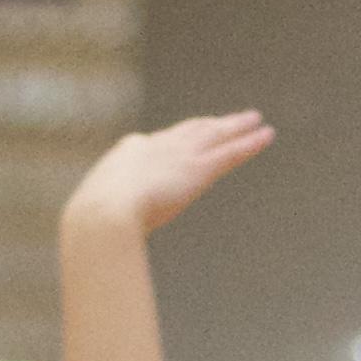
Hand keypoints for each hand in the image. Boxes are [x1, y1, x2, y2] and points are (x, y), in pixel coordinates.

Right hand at [67, 110, 275, 234]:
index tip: (185, 138)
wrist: (104, 215)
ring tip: (255, 119)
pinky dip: (251, 143)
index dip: (173, 141)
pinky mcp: (198, 169)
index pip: (156, 142)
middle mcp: (157, 147)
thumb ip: (103, 221)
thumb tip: (94, 241)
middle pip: (190, 130)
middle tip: (226, 120)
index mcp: (129, 155)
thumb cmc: (93, 224)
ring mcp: (179, 156)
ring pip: (216, 136)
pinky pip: (231, 152)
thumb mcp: (96, 218)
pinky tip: (267, 135)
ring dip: (237, 127)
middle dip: (209, 124)